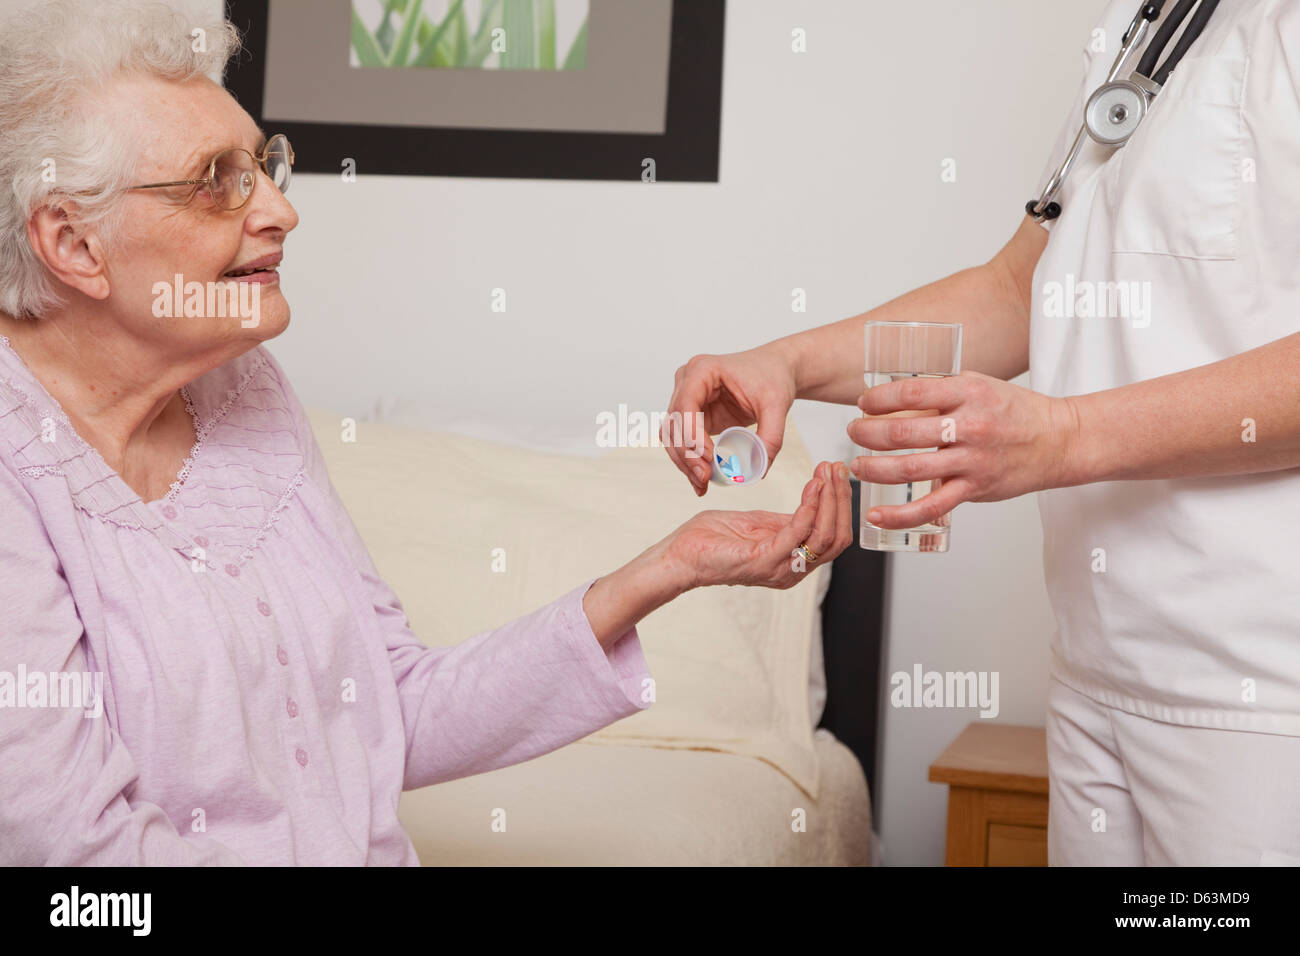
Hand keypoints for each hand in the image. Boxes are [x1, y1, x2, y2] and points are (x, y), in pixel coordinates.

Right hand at [660, 346, 797, 496]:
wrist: (774, 370)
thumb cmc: (772, 376)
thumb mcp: (776, 405)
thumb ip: (770, 437)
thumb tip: (757, 470)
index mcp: (702, 370)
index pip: (686, 405)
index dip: (692, 434)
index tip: (709, 458)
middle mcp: (687, 382)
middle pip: (674, 423)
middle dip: (687, 454)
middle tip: (705, 478)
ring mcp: (687, 399)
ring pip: (672, 436)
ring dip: (684, 462)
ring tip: (703, 483)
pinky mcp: (693, 417)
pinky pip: (683, 442)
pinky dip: (689, 462)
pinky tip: (701, 481)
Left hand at [664, 460, 852, 588]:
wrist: (680, 555)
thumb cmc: (713, 540)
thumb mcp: (759, 525)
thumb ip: (787, 521)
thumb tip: (814, 502)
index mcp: (794, 561)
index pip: (835, 535)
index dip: (841, 503)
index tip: (836, 471)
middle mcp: (793, 569)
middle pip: (837, 537)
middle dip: (841, 499)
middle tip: (838, 468)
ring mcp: (781, 568)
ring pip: (825, 536)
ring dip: (830, 499)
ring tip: (826, 472)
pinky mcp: (764, 561)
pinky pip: (798, 532)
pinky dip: (809, 506)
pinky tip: (812, 485)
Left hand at [847, 370, 1079, 528]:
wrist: (1057, 440)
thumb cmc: (1013, 411)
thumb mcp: (977, 387)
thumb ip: (939, 393)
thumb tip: (891, 400)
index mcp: (968, 392)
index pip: (911, 391)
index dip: (878, 398)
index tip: (863, 403)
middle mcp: (969, 425)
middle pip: (902, 431)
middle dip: (867, 433)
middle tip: (853, 432)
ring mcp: (972, 460)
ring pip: (909, 468)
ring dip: (874, 469)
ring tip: (857, 465)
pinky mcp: (975, 488)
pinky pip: (931, 506)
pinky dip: (899, 515)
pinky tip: (876, 515)